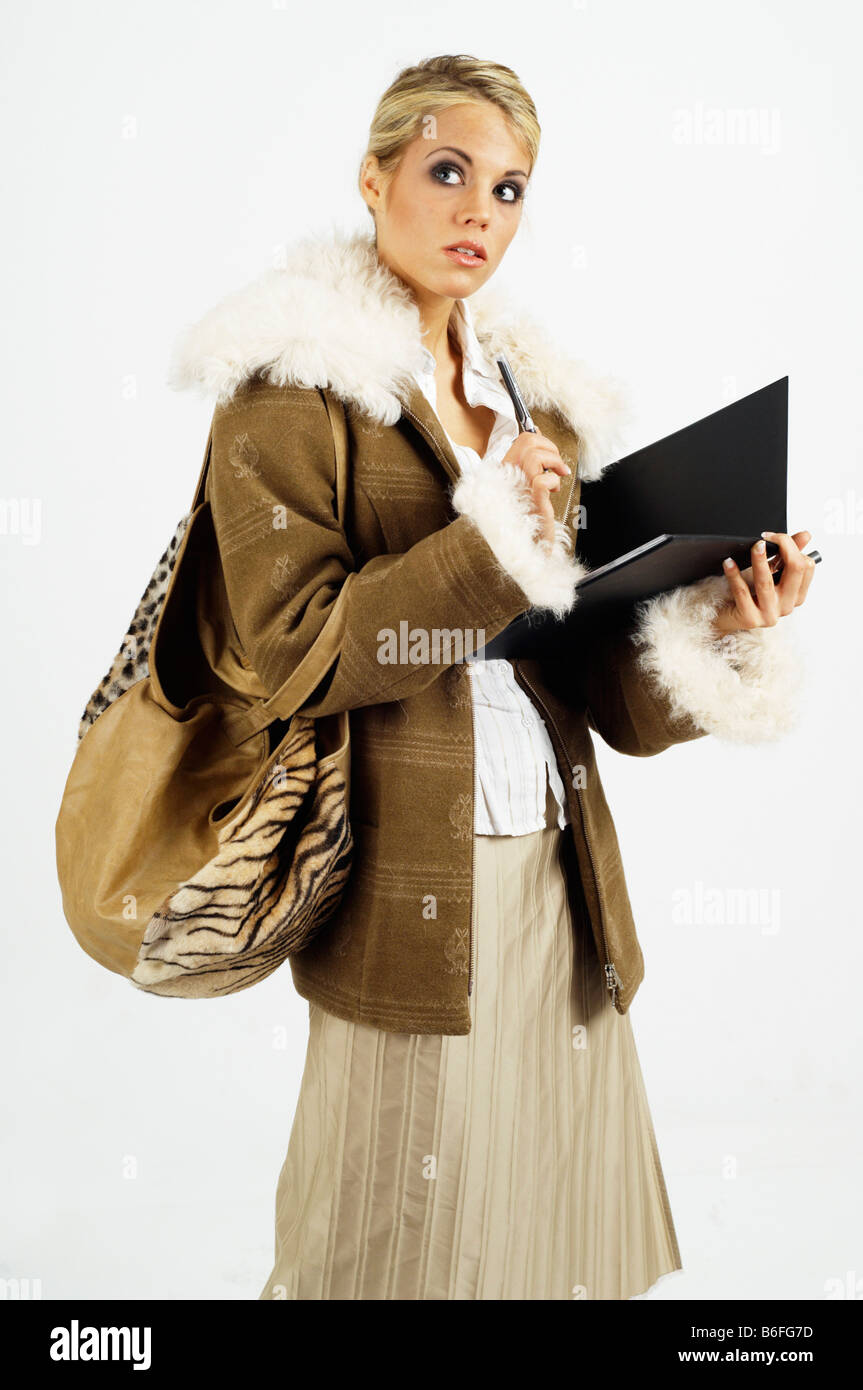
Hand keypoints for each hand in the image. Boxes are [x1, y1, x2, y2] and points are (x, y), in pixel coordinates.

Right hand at [500, 430, 570, 548]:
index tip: (550, 452)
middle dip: (550, 448)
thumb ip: (530, 460)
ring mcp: (517, 487)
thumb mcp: (528, 482)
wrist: (531, 544)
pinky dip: (553, 481)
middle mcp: (507, 477)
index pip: (521, 440)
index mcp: (505, 471)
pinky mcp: (530, 500)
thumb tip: (537, 435)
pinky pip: (542, 479)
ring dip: (554, 462)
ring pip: (534, 455)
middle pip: (528, 441)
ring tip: (557, 476)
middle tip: (556, 465)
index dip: (540, 440)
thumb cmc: (531, 515)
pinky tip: (553, 490)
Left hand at [711, 530, 816, 634]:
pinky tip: (729, 563)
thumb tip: (805, 535)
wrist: (729, 618)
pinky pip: (741, 593)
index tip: (775, 537)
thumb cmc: (751, 594)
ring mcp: (769, 614)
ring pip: (766, 582)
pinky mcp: (750, 619)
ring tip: (754, 547)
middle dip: (783, 548)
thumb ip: (788, 555)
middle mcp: (787, 605)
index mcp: (797, 594)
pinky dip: (734, 575)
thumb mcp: (772, 573)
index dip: (793, 546)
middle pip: (795, 571)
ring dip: (759, 560)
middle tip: (765, 539)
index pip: (806, 566)